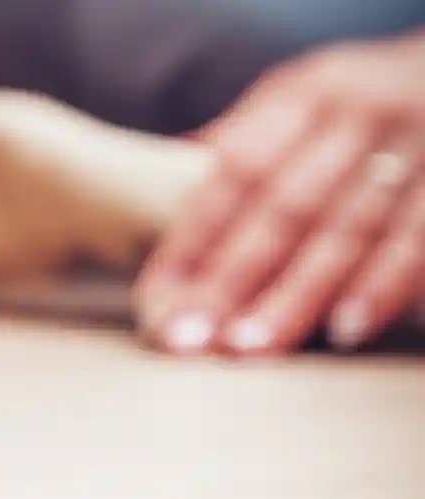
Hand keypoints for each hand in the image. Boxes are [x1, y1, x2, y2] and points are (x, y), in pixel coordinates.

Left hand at [135, 32, 424, 355]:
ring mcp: (414, 149)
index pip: (235, 174)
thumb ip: (246, 135)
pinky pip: (416, 239)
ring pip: (345, 233)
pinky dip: (383, 286)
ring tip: (251, 347)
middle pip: (284, 210)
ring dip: (295, 295)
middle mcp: (356, 120)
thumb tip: (170, 161)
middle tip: (193, 339)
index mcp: (305, 96)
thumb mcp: (307, 92)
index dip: (194, 238)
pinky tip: (345, 330)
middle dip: (232, 278)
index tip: (158, 298)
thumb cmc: (368, 96)